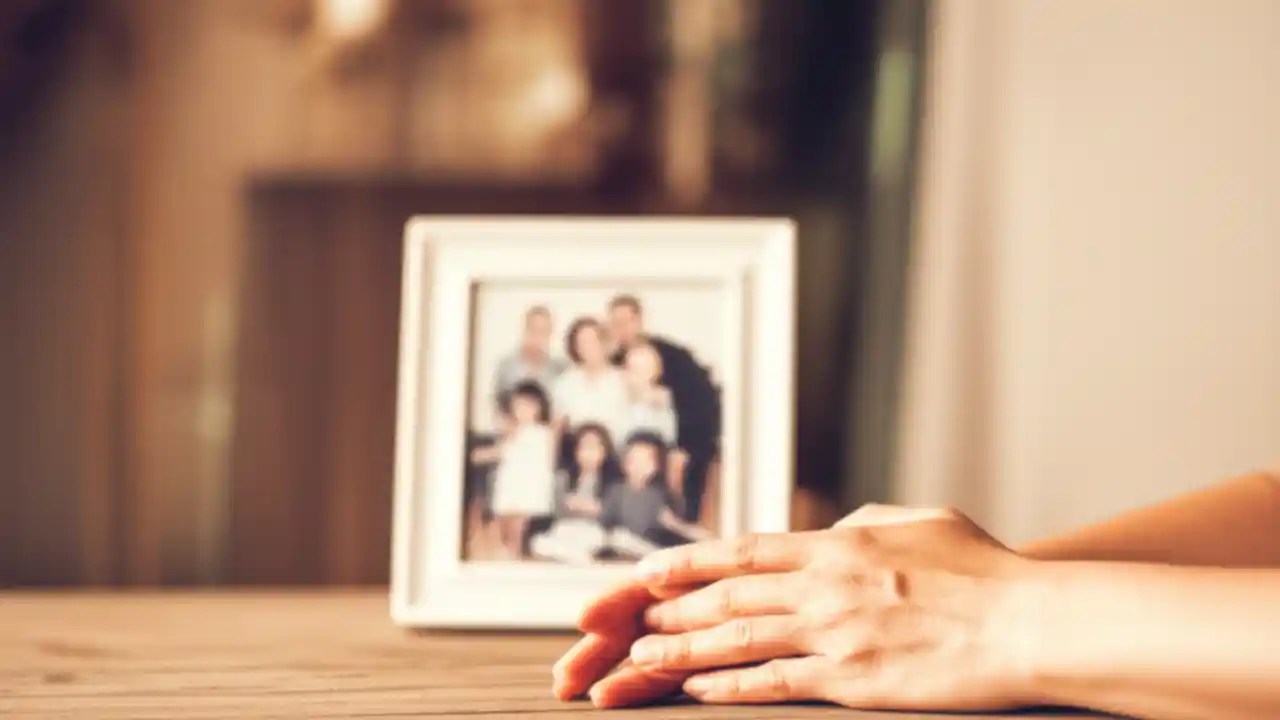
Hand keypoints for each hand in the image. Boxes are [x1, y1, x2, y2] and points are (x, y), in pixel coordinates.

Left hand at [553, 505, 1039, 710]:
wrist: (1029, 624)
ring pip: (738, 639)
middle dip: (668, 608)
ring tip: (639, 660)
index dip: (689, 560)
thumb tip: (833, 525)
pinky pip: (775, 684)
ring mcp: (835, 634)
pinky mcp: (853, 682)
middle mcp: (825, 585)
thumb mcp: (920, 522)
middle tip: (623, 621)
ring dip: (681, 650)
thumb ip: (866, 521)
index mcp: (838, 544)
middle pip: (727, 595)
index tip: (648, 570)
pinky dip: (729, 687)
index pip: (743, 549)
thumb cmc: (984, 570)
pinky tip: (697, 692)